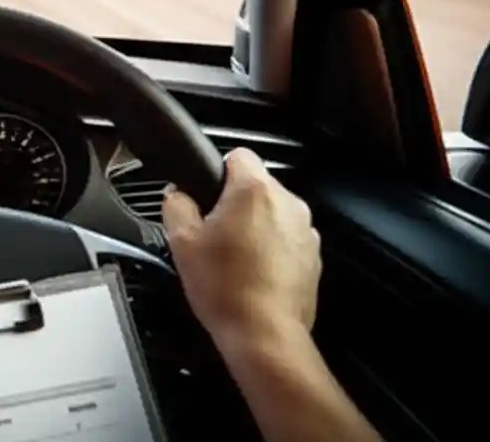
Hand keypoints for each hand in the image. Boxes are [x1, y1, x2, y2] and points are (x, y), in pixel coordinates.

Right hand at [162, 148, 320, 351]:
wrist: (264, 334)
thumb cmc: (226, 289)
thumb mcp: (182, 242)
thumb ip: (176, 205)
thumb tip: (177, 195)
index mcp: (254, 191)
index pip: (238, 154)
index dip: (218, 170)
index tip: (207, 192)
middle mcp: (287, 203)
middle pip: (256, 185)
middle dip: (235, 203)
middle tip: (211, 233)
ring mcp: (306, 230)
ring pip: (273, 213)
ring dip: (255, 226)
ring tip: (231, 257)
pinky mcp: (313, 256)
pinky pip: (287, 239)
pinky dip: (271, 249)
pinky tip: (251, 273)